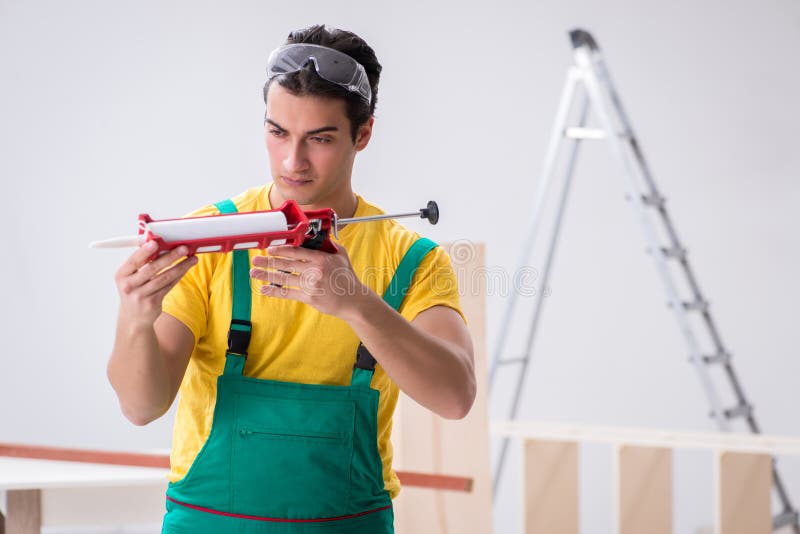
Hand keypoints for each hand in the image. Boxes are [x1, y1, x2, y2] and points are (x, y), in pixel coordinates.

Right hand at [114, 242, 197, 327]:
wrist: (134, 318)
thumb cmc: (134, 291)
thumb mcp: (130, 277)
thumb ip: (141, 263)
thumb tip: (157, 243)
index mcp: (121, 275)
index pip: (134, 261)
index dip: (145, 251)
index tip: (156, 243)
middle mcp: (129, 286)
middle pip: (152, 268)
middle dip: (170, 257)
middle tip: (183, 248)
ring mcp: (140, 296)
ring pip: (164, 278)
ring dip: (180, 267)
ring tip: (192, 259)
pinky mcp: (152, 303)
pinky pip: (168, 286)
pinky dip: (179, 276)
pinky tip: (186, 269)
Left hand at [250, 242, 366, 318]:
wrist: (353, 300)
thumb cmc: (346, 278)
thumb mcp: (341, 256)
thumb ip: (328, 245)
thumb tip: (316, 237)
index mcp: (321, 258)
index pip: (296, 252)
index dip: (281, 250)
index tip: (270, 249)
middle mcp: (314, 271)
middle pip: (286, 264)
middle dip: (268, 261)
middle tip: (256, 260)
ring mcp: (311, 285)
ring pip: (284, 278)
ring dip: (267, 275)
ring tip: (255, 272)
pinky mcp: (309, 298)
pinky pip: (288, 293)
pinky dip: (275, 291)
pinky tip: (265, 289)